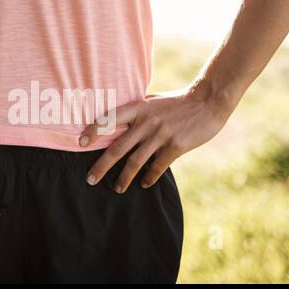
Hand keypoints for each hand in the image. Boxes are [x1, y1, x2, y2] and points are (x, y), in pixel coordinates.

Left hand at [79, 85, 229, 190]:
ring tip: (117, 188)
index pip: (109, 119)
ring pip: (135, 161)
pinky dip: (149, 178)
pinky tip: (144, 184)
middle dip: (102, 166)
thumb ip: (137, 111)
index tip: (80, 143)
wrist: (208, 101)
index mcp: (138, 107)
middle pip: (118, 147)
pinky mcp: (176, 146)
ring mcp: (161, 134)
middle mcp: (146, 121)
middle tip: (90, 179)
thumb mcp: (153, 100)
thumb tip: (118, 119)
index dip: (93, 131)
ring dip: (124, 178)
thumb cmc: (178, 101)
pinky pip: (157, 167)